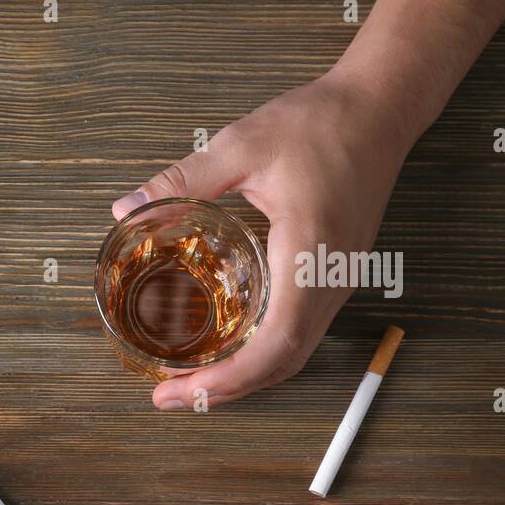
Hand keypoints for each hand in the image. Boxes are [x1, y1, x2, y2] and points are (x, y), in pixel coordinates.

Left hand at [112, 71, 412, 408]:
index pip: (277, 343)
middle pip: (283, 363)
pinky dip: (262, 356)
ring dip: (244, 378)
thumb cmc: (318, 124)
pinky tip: (225, 351)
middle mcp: (331, 280)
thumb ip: (183, 179)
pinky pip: (300, 332)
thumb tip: (124, 209)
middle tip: (167, 397)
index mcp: (310, 254)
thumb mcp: (241, 145)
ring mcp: (338, 282)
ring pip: (294, 354)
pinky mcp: (336, 276)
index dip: (230, 378)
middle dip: (225, 390)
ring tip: (190, 384)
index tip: (182, 390)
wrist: (379, 107)